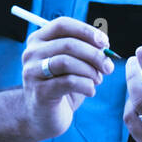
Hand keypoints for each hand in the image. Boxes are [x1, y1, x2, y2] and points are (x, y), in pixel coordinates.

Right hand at [21, 16, 112, 138]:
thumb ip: (85, 51)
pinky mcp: (39, 92)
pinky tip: (90, 91)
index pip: (63, 24)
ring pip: (67, 61)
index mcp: (39, 40)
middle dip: (94, 54)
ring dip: (90, 71)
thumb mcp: (74, 64)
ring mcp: (32, 72)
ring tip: (98, 80)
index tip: (105, 43)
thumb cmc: (62, 87)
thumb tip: (104, 45)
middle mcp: (31, 53)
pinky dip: (86, 85)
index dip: (86, 31)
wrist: (44, 117)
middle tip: (109, 67)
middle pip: (68, 44)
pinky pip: (68, 82)